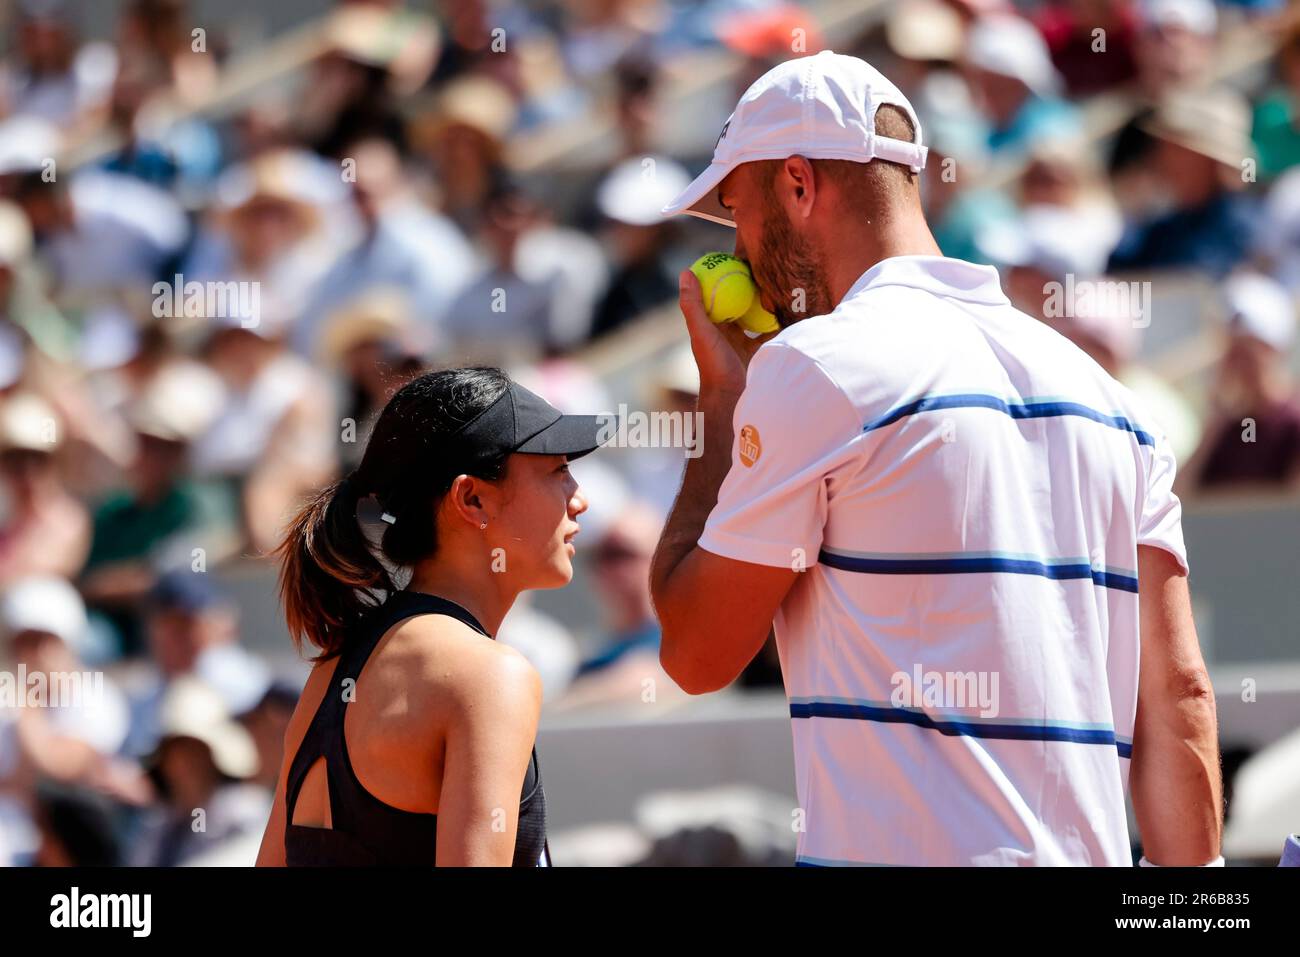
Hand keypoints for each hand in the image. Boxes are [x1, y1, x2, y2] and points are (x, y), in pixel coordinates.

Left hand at [678, 269, 778, 395]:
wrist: (735, 400)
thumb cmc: (715, 366)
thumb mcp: (703, 332)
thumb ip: (693, 304)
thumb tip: (686, 271)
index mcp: (712, 325)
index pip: (719, 293)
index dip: (726, 276)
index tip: (737, 257)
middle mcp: (729, 332)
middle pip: (741, 302)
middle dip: (751, 285)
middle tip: (765, 264)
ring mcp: (747, 343)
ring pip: (759, 315)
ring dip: (769, 301)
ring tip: (782, 281)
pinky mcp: (763, 353)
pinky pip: (775, 332)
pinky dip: (783, 321)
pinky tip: (794, 307)